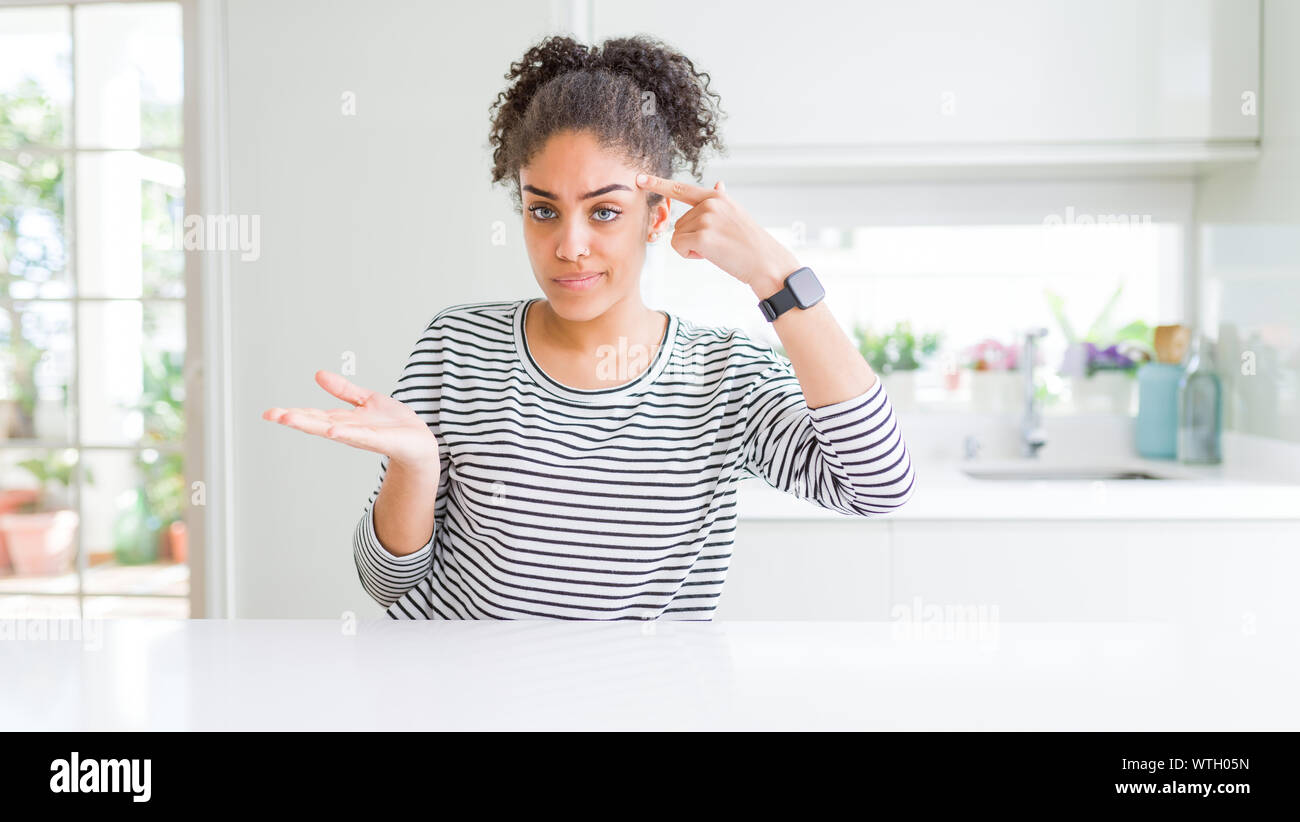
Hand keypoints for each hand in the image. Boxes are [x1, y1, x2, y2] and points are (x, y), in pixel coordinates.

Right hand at [263, 370, 439, 474]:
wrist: (419, 441)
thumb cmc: (394, 424)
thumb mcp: (366, 399)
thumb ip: (344, 389)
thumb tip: (319, 374)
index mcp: (343, 420)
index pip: (314, 415)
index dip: (293, 412)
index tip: (270, 412)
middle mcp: (348, 429)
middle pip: (316, 423)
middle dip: (294, 419)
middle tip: (271, 415)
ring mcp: (362, 436)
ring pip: (332, 429)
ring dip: (312, 424)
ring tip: (290, 419)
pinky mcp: (380, 439)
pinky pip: (361, 435)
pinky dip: (347, 432)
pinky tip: (333, 430)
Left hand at [635, 172, 800, 292]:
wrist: (766, 262)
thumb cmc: (750, 243)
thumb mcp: (735, 214)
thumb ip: (720, 200)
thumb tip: (718, 183)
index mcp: (716, 197)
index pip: (681, 188)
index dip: (658, 183)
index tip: (638, 178)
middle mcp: (710, 204)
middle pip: (678, 224)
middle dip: (692, 238)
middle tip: (718, 244)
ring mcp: (706, 219)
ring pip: (677, 236)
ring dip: (692, 248)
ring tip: (718, 249)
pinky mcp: (702, 236)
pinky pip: (678, 246)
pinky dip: (689, 255)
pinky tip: (710, 255)